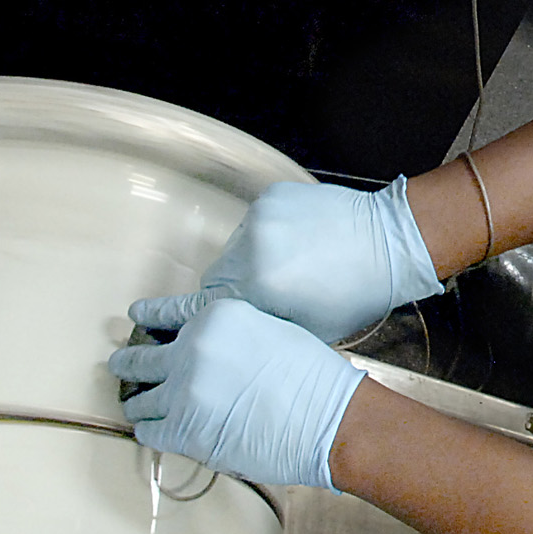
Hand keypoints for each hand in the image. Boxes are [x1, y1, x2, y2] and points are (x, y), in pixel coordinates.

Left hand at [111, 300, 363, 489]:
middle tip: (118, 364)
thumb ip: (230, 333)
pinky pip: (148, 430)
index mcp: (212, 317)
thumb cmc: (311, 376)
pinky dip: (147, 429)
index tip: (135, 319)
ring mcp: (182, 391)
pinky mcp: (182, 430)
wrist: (327, 417)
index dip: (147, 318)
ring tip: (134, 403)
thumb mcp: (268, 328)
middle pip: (142, 357)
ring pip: (140, 398)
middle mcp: (190, 349)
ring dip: (137, 401)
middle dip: (128, 362)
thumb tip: (210, 349)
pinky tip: (149, 429)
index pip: (164, 314)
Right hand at [131, 178, 439, 343]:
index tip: (142, 318)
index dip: (176, 319)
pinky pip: (254, 224)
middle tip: (255, 299)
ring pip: (234, 249)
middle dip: (228, 291)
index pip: (199, 309)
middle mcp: (253, 251)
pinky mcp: (272, 197)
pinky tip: (296, 247)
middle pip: (215, 277)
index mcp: (258, 290)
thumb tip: (219, 336)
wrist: (389, 242)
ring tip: (286, 271)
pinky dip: (266, 236)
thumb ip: (256, 332)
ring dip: (247, 262)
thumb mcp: (304, 330)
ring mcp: (262, 219)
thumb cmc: (354, 295)